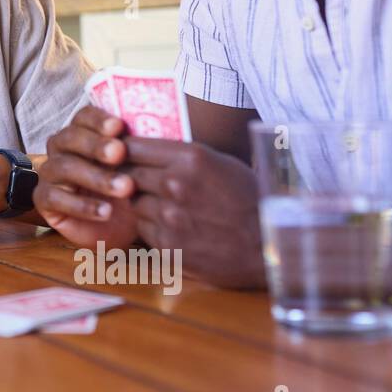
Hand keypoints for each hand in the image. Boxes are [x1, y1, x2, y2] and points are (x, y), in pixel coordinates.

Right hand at [34, 106, 140, 248]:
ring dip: (95, 176)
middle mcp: (61, 148)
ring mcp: (50, 173)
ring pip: (64, 167)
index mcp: (83, 132)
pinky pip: (55, 197)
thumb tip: (159, 132)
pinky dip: (82, 205)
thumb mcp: (138, 168)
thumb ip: (140, 149)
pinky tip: (106, 211)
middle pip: (70, 137)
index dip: (98, 120)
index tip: (119, 126)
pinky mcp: (44, 199)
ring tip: (124, 188)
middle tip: (120, 153)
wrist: (120, 227)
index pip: (83, 116)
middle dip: (96, 145)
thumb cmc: (129, 190)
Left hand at [123, 136, 264, 288]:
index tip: (122, 154)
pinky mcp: (167, 244)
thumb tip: (146, 150)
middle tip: (142, 183)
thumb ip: (183, 157)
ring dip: (143, 203)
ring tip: (167, 207)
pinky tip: (174, 227)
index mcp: (191, 157)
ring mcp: (168, 215)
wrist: (268, 246)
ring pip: (134, 202)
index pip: (133, 146)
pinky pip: (143, 228)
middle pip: (128, 174)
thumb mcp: (221, 163)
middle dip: (132, 178)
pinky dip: (152, 227)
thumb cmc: (250, 200)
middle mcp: (175, 183)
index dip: (124, 151)